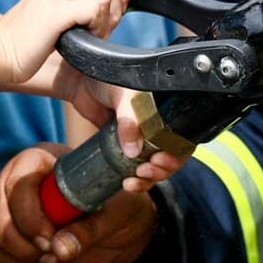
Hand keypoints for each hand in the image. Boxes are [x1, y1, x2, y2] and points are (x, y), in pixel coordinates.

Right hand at [0, 0, 129, 84]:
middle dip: (116, 8)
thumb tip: (115, 6)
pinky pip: (93, 9)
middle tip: (100, 30)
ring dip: (105, 21)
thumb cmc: (29, 42)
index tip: (109, 18)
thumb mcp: (55, 14)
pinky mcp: (53, 11)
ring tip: (89, 36)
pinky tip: (82, 39)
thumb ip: (78, 3)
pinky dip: (96, 27)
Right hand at [0, 144, 161, 262]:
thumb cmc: (118, 209)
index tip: (50, 241)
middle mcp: (17, 179)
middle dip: (15, 241)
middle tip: (48, 258)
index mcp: (44, 161)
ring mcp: (6, 205)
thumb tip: (59, 247)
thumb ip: (89, 228)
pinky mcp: (3, 231)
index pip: (19, 181)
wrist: (119, 229)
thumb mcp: (115, 214)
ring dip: (9, 259)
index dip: (28, 215)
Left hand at [19, 61, 183, 185]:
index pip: (183, 138)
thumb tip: (133, 151)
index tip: (161, 160)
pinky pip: (137, 168)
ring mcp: (142, 137)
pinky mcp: (125, 146)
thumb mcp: (123, 95)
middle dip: (162, 170)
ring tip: (134, 181)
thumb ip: (129, 120)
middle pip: (171, 156)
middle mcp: (158, 124)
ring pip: (155, 166)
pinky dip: (136, 180)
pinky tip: (127, 183)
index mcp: (166, 109)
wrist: (80, 82)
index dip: (177, 154)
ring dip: (149, 179)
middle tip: (146, 171)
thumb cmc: (107, 79)